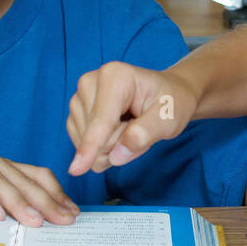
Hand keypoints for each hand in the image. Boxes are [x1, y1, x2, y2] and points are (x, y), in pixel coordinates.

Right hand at [67, 61, 199, 174]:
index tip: (77, 169)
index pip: (101, 121)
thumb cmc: (170, 103)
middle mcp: (90, 82)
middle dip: (118, 143)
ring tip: (131, 125)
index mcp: (115, 76)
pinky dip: (102, 146)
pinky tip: (118, 131)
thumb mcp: (169, 118)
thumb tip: (116, 156)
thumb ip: (145, 135)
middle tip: (141, 125)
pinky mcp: (76, 112)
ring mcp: (80, 97)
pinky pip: (82, 145)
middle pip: (93, 136)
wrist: (166, 94)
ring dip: (111, 145)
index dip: (91, 146)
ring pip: (84, 143)